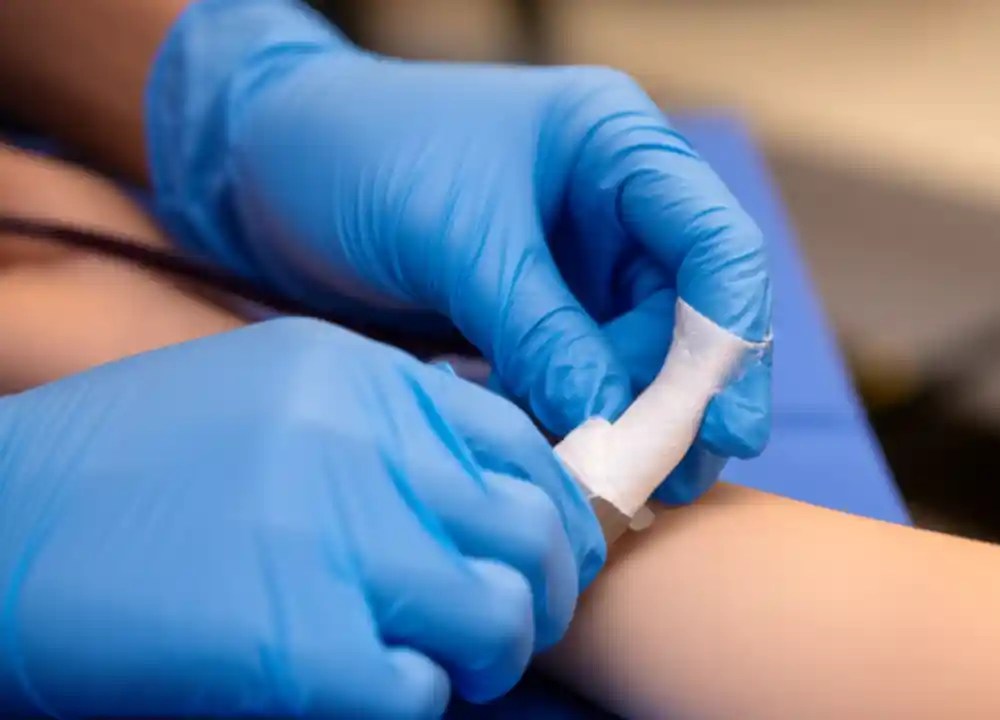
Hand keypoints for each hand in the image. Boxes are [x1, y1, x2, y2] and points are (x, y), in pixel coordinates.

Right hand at [0, 319, 602, 717]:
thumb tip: (484, 485)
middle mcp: (363, 448)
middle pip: (530, 535)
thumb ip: (385, 426)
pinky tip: (368, 684)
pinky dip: (414, 699)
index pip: (523, 447)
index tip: (559, 553)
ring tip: (442, 663)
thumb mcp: (272, 395)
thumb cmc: (132, 468)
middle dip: (540, 593)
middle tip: (503, 624)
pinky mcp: (297, 646)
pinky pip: (420, 692)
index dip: (559, 512)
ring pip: (497, 618)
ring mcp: (334, 543)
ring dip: (487, 656)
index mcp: (361, 379)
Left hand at [148, 0, 772, 501]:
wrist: (258, 167)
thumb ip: (542, 332)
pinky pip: (580, 375)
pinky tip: (553, 457)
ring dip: (625, 422)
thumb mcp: (458, 241)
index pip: (715, 242)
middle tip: (667, 483)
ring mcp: (577, 260)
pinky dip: (572, 419)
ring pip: (638, 356)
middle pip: (691, 313)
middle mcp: (615, 202)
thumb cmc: (356, 157)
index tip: (726, 426)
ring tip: (604, 486)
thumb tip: (612, 428)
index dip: (733, 338)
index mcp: (615, 147)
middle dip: (683, 399)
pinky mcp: (536, 309)